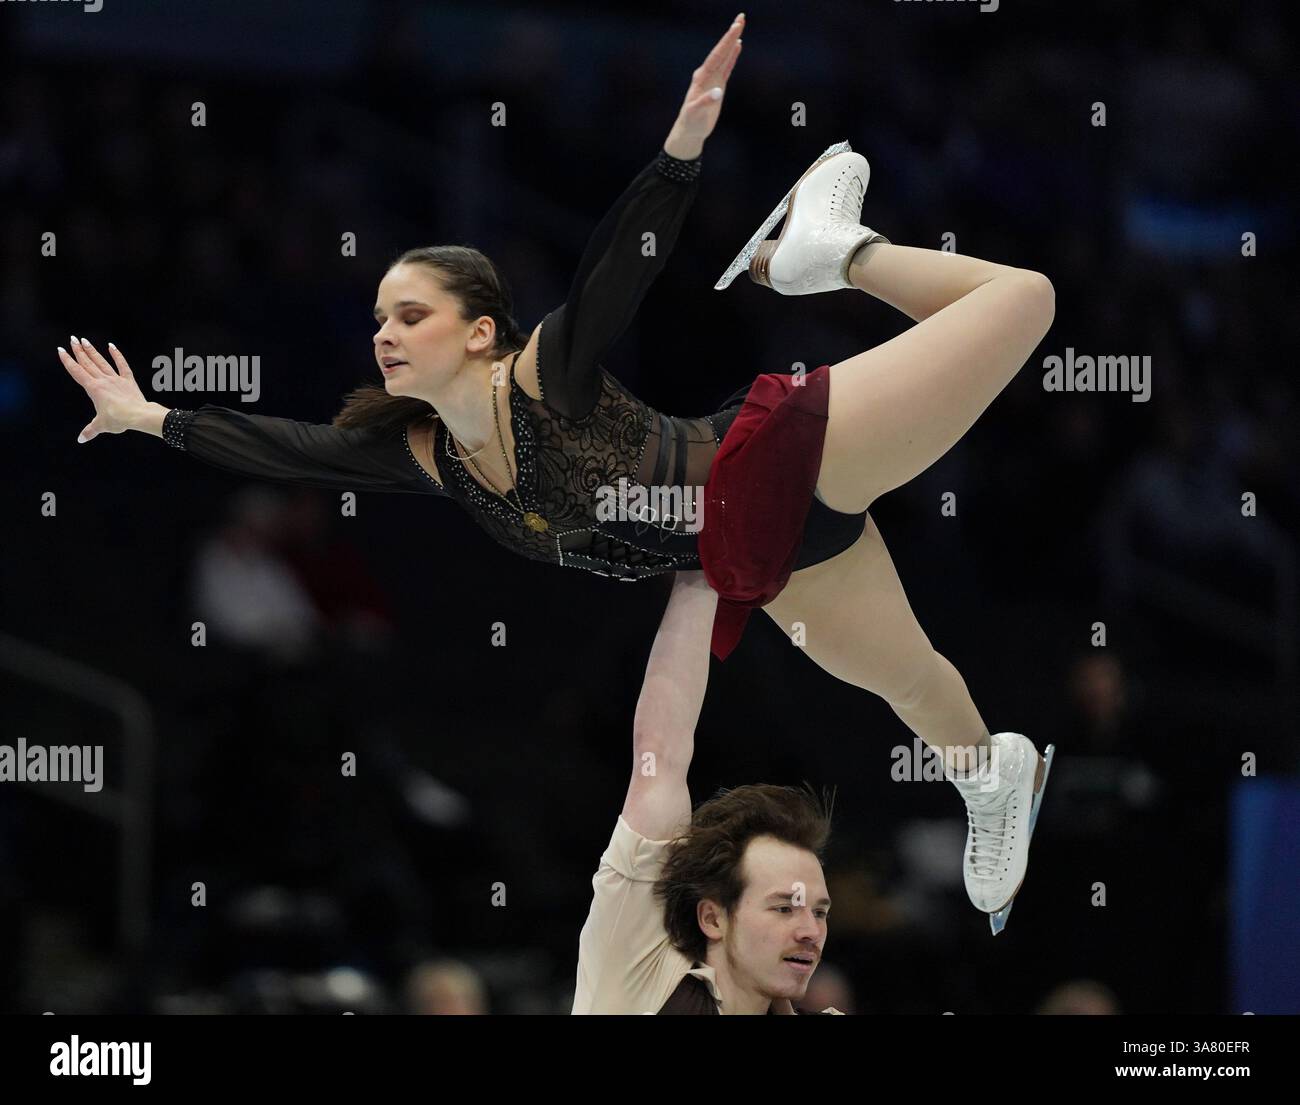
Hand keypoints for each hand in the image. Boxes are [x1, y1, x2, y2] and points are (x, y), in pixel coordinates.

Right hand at [58, 337, 150, 441]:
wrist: (139, 415)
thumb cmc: (119, 420)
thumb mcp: (101, 426)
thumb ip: (90, 430)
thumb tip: (81, 439)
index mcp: (93, 389)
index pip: (77, 372)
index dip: (68, 361)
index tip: (61, 350)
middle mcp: (103, 381)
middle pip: (88, 363)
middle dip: (79, 351)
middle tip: (72, 339)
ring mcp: (116, 379)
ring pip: (101, 362)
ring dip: (92, 351)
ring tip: (84, 340)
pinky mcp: (128, 380)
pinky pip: (122, 365)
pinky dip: (117, 355)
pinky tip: (111, 346)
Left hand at [666, 13, 744, 156]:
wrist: (689, 131)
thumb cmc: (691, 123)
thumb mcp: (696, 114)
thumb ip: (706, 102)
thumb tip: (718, 92)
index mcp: (702, 77)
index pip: (716, 55)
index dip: (727, 41)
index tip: (736, 27)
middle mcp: (706, 74)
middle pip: (721, 50)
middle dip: (731, 34)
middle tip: (741, 17)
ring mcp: (712, 79)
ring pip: (724, 56)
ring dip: (732, 41)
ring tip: (740, 26)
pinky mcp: (717, 85)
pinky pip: (726, 67)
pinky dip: (732, 56)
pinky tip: (737, 46)